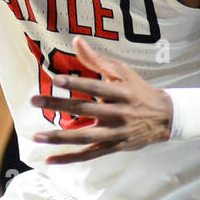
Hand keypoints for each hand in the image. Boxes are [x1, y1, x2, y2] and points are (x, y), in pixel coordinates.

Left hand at [30, 37, 173, 163]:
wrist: (164, 117)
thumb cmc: (138, 90)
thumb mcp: (122, 72)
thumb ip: (96, 59)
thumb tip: (76, 40)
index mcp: (120, 92)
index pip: (95, 87)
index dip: (76, 84)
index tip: (55, 80)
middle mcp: (118, 113)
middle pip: (85, 110)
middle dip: (58, 106)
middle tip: (35, 100)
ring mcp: (115, 133)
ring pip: (84, 137)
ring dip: (59, 137)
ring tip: (36, 136)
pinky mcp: (113, 147)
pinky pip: (89, 154)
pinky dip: (70, 159)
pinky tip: (50, 159)